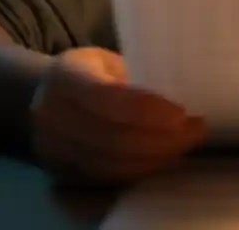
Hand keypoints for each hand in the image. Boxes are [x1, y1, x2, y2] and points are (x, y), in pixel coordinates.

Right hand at [28, 47, 206, 185]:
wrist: (41, 98)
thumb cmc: (89, 73)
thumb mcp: (107, 60)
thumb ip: (136, 74)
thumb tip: (187, 91)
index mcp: (64, 76)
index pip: (107, 97)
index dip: (147, 109)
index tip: (182, 113)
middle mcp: (51, 114)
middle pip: (113, 137)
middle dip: (161, 138)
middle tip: (196, 130)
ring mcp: (52, 148)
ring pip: (113, 163)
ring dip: (156, 157)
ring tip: (186, 144)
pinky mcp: (62, 173)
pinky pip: (108, 178)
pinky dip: (142, 170)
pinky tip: (165, 157)